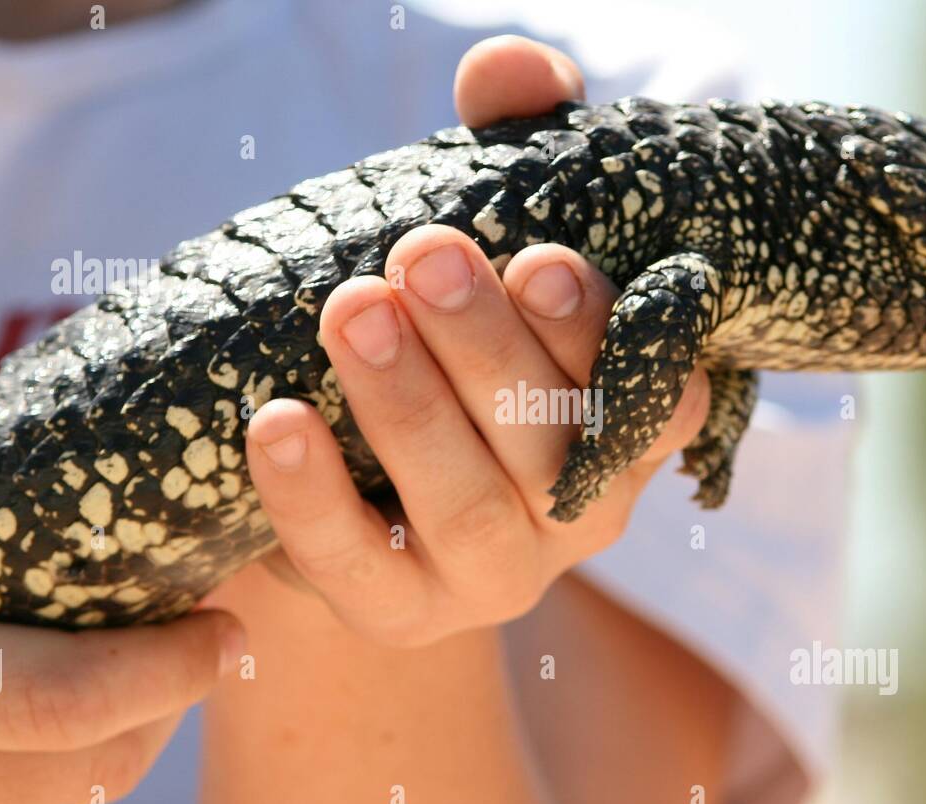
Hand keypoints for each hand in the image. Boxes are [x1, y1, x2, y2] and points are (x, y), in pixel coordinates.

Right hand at [0, 381, 244, 803]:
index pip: (59, 704)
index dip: (164, 671)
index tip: (224, 624)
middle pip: (82, 766)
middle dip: (168, 703)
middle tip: (214, 641)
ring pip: (57, 803)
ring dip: (131, 739)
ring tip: (166, 670)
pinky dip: (68, 768)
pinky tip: (94, 708)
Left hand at [244, 37, 709, 646]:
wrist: (366, 475)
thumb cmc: (445, 336)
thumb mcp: (485, 243)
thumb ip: (512, 150)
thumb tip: (512, 68)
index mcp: (625, 422)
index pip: (652, 389)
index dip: (598, 333)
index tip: (538, 257)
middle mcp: (581, 508)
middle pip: (554, 443)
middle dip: (487, 347)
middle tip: (421, 254)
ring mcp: (500, 573)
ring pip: (474, 511)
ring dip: (411, 411)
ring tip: (349, 313)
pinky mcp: (405, 614)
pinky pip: (363, 575)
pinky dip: (315, 503)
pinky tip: (273, 423)